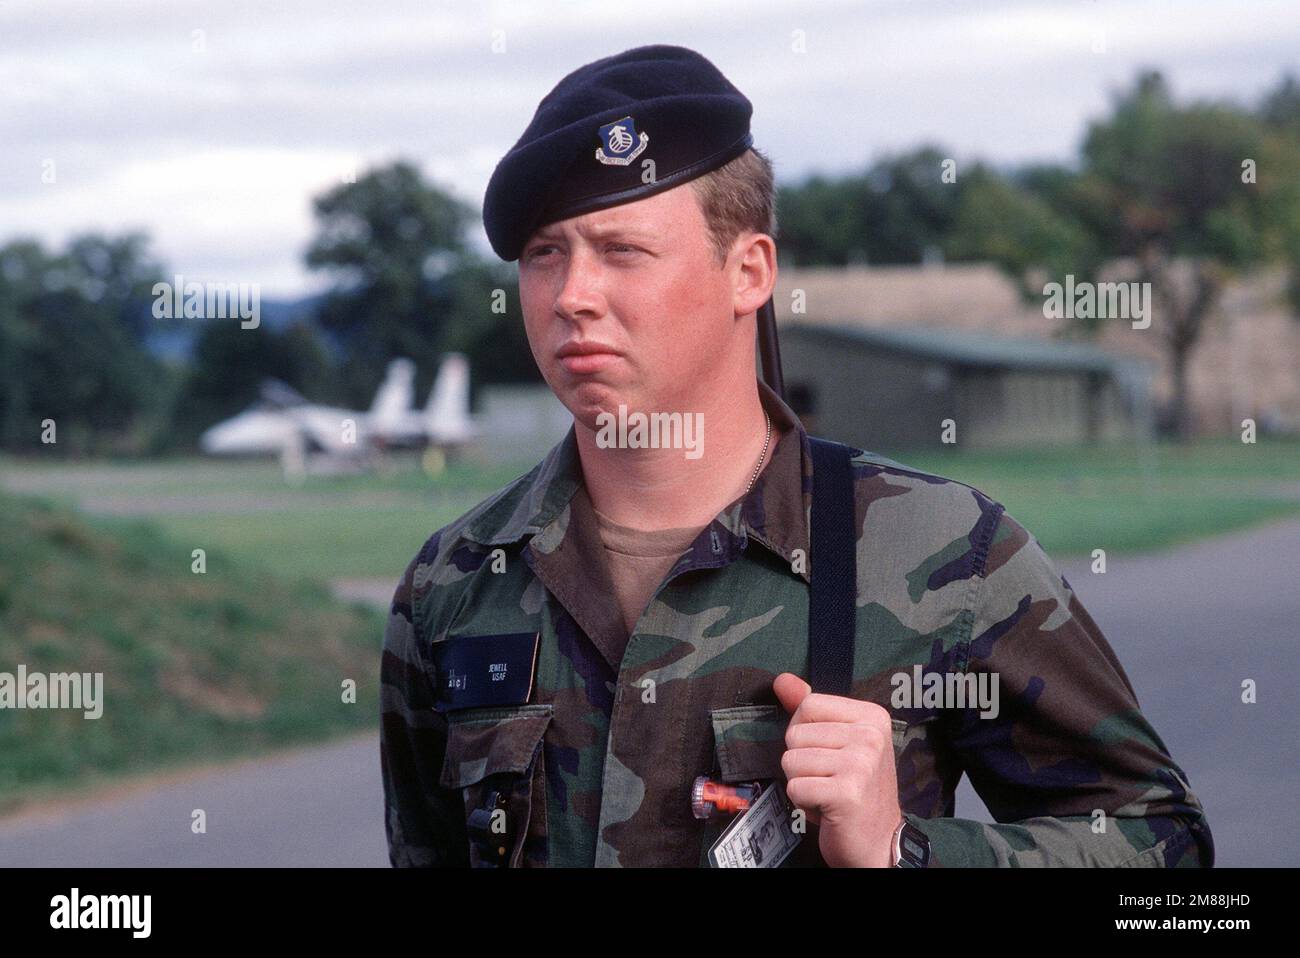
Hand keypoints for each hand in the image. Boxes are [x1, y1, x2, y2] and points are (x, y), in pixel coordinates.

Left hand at [773, 672, 902, 867]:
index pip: (808, 705)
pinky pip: (795, 787)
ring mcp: (861, 763)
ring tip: (828, 792)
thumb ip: (810, 710)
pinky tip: (827, 808)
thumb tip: (782, 680)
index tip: (826, 753)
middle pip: (795, 734)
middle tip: (829, 779)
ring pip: (791, 761)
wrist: (879, 841)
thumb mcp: (838, 742)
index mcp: (871, 716)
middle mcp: (871, 735)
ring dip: (802, 783)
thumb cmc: (854, 789)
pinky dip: (803, 802)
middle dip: (801, 762)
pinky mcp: (847, 792)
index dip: (804, 732)